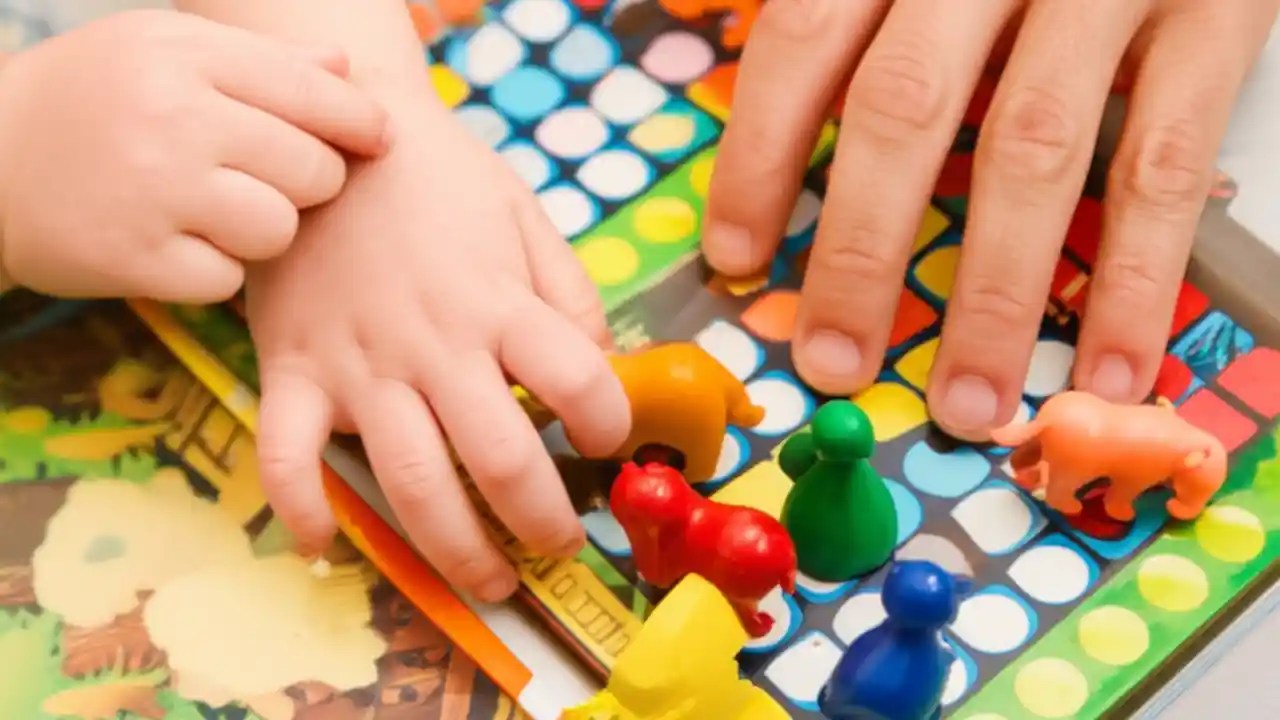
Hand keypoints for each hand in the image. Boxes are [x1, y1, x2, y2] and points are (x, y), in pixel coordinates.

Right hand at [0, 9, 388, 301]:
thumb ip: (259, 58)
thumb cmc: (91, 98)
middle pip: (312, 170)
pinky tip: (177, 243)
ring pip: (278, 229)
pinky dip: (213, 270)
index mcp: (187, 57)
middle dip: (307, 181)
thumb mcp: (162, 47)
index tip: (377, 139)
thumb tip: (347, 67)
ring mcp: (154, 193)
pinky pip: (227, 281)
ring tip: (218, 210)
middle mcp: (175, 120)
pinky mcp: (135, 260)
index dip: (359, 122)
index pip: (313, 93)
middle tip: (266, 177)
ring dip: (263, 229)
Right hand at [246, 102, 630, 600]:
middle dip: (543, 522)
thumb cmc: (438, 182)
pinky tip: (328, 546)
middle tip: (560, 544)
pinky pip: (289, 455)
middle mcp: (436, 345)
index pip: (578, 382)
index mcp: (500, 303)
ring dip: (457, 549)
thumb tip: (603, 368)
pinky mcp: (295, 371)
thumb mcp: (524, 216)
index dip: (608, 424)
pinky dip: (304, 509)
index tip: (606, 441)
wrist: (328, 140)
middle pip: (502, 460)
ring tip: (491, 579)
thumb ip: (570, 294)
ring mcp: (360, 364)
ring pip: (411, 480)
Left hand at [702, 0, 1277, 438]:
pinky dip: (1132, 275)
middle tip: (833, 361)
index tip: (733, 255)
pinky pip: (1162, 163)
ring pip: (1029, 149)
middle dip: (861, 249)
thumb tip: (730, 92)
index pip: (805, 41)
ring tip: (966, 404)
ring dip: (992, 293)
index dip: (761, 154)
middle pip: (905, 106)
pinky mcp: (1218, 16)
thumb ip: (843, 9)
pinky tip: (1108, 364)